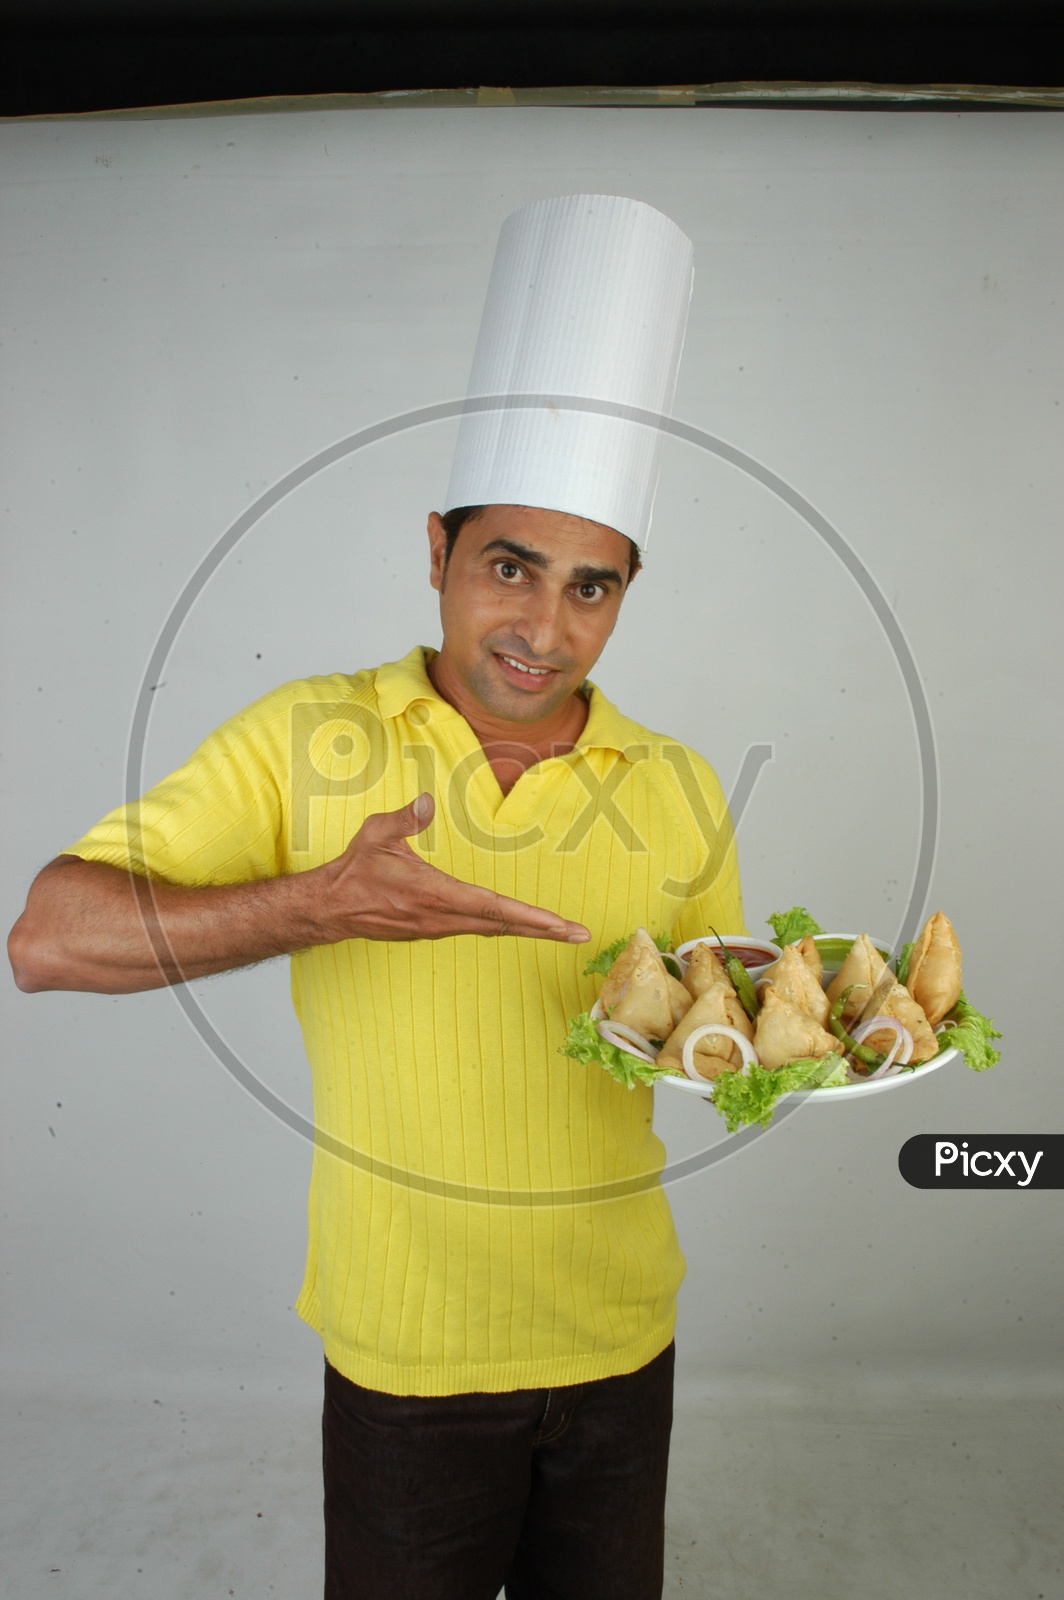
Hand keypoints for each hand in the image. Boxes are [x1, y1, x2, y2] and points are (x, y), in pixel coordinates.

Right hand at [318, 794, 590, 943]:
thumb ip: (404, 819)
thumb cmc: (356, 870)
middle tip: (580, 934)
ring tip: (560, 931)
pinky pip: (476, 928)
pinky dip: (502, 926)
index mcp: (433, 894)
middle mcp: (440, 917)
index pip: (491, 908)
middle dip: (544, 930)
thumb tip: (424, 802)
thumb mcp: (376, 835)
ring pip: (491, 929)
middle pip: (502, 925)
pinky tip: (519, 924)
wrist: (331, 908)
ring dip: (527, 930)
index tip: (559, 924)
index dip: (528, 917)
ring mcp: (437, 927)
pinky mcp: (433, 929)